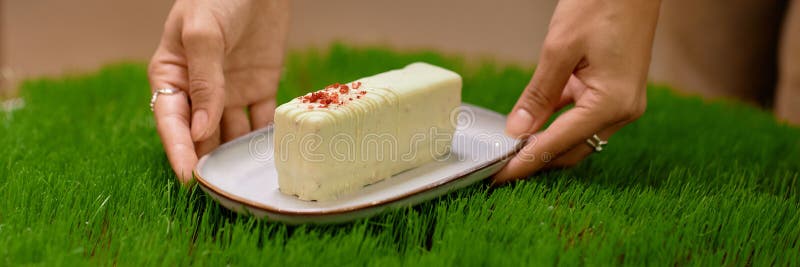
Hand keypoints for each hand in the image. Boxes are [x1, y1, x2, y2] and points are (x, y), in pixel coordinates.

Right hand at [148, 0, 288, 182]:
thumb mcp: (203, 32)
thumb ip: (204, 80)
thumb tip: (200, 130)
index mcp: (172, 75)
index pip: (171, 121)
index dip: (178, 151)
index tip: (189, 178)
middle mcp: (199, 90)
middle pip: (200, 135)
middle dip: (207, 162)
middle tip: (219, 190)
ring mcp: (230, 91)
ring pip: (231, 133)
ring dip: (236, 155)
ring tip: (246, 179)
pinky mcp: (260, 88)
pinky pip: (262, 120)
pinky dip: (265, 138)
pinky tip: (272, 156)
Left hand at [493, 0, 660, 182]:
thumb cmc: (600, 5)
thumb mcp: (559, 50)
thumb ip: (538, 96)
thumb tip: (517, 131)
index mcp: (612, 104)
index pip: (557, 145)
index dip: (524, 164)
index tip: (497, 177)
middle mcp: (623, 111)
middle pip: (570, 149)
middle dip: (535, 160)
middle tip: (498, 167)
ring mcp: (623, 103)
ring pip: (577, 136)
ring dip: (545, 142)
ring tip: (511, 148)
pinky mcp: (616, 92)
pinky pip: (582, 116)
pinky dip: (557, 122)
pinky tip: (532, 123)